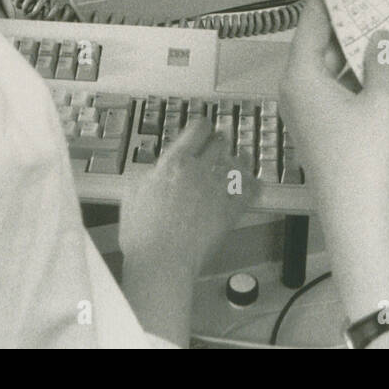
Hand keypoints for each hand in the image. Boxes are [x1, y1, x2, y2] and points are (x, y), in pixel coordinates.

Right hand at [118, 118, 248, 276]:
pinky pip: (249, 192)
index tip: (203, 128)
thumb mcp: (132, 194)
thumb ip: (147, 175)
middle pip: (219, 143)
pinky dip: (254, 186)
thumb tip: (153, 170)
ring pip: (238, 164)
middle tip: (219, 144)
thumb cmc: (142, 234)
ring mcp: (217, 191)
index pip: (197, 130)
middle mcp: (198, 171)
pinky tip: (255, 184)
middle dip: (219, 142)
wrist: (161, 262)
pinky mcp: (229, 212)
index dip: (202, 126)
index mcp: (174, 163)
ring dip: (239, 160)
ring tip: (239, 161)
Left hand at [278, 0, 388, 238]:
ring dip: (358, 57)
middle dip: (348, 26)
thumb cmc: (364, 160)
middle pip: (320, 47)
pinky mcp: (325, 136)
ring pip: (332, 73)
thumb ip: (384, 62)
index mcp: (301, 77)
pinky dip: (360, 84)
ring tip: (388, 32)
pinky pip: (341, 97)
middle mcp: (298, 94)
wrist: (360, 218)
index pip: (310, 23)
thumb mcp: (383, 101)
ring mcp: (310, 117)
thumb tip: (383, 38)